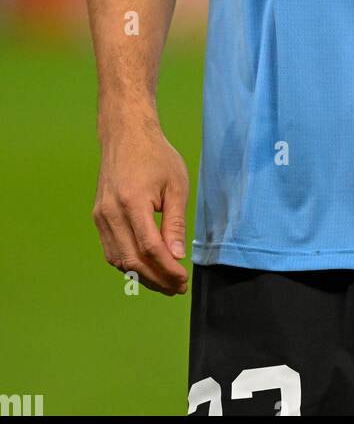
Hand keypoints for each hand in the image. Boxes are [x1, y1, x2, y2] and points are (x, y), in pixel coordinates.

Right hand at [93, 116, 189, 295]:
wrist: (126, 136)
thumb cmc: (156, 156)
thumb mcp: (176, 185)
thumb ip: (175, 222)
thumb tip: (177, 256)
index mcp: (132, 202)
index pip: (150, 248)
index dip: (167, 269)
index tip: (183, 279)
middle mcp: (111, 213)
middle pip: (132, 260)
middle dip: (156, 279)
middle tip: (177, 288)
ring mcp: (101, 217)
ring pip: (119, 260)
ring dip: (142, 276)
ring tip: (165, 283)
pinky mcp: (98, 218)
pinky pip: (112, 250)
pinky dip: (129, 264)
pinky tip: (147, 268)